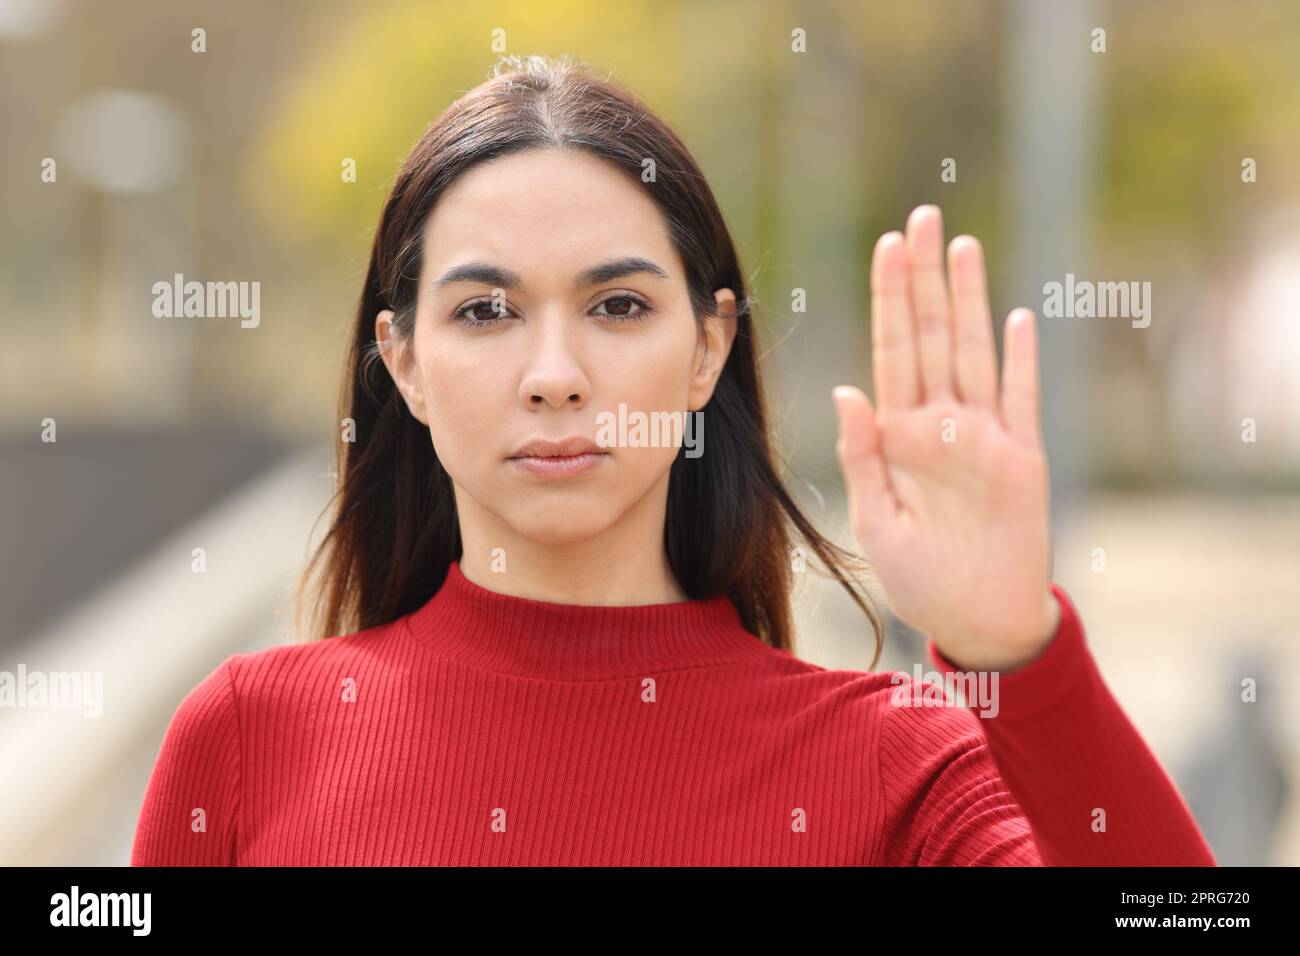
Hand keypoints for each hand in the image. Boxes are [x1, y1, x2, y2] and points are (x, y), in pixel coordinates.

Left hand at [833, 205, 1059, 673]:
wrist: (977, 621)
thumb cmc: (920, 576)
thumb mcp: (875, 517)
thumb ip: (862, 452)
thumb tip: (845, 389)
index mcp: (899, 434)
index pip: (890, 349)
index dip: (888, 297)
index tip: (885, 245)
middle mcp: (941, 423)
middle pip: (929, 334)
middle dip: (924, 276)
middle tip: (923, 216)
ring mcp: (984, 436)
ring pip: (974, 350)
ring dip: (968, 299)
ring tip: (961, 246)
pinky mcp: (1023, 457)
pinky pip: (1022, 398)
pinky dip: (1021, 359)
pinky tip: (1018, 316)